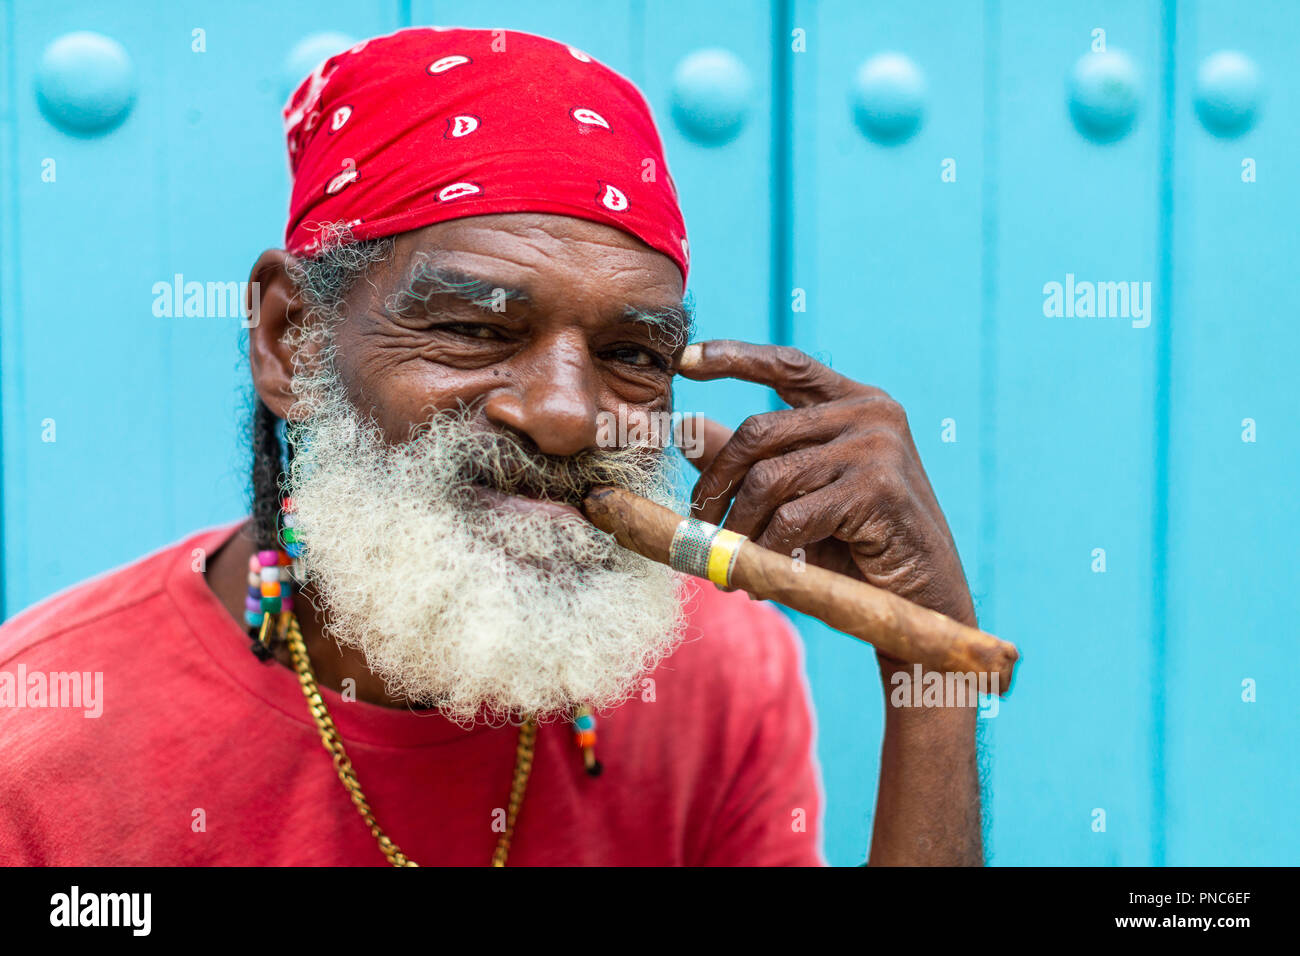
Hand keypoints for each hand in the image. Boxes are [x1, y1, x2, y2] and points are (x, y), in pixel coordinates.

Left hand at [677, 340, 976, 643]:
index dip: (734, 358)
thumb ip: (752, 460)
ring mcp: (875, 447)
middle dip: (716, 482)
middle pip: (758, 430)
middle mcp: (868, 413)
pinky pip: (792, 519)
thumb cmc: (858, 544)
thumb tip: (687, 430)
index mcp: (854, 401)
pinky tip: (766, 576)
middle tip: (697, 524)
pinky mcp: (876, 489)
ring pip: (767, 480)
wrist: (922, 595)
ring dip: (739, 528)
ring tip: (731, 561)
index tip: (686, 358)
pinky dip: (767, 552)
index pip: (787, 364)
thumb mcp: (802, 493)